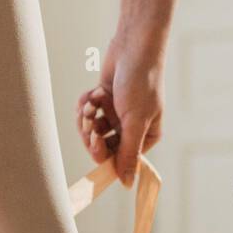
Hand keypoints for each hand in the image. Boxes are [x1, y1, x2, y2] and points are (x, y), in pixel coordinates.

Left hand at [76, 28, 164, 186]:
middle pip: (101, 147)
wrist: (133, 47)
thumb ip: (128, 154)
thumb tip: (127, 185)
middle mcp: (132, 128)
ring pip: (90, 130)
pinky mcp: (103, 102)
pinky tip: (92, 92)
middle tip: (90, 120)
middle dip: (92, 132)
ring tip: (93, 100)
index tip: (95, 140)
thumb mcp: (135, 121)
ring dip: (88, 115)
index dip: (103, 152)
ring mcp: (116, 115)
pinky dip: (85, 103)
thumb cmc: (141, 83)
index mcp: (147, 136)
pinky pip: (86, 114)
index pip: (119, 159)